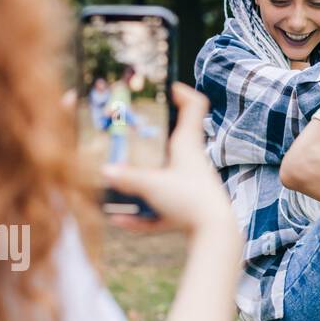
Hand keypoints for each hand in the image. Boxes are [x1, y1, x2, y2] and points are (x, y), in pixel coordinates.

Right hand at [101, 83, 237, 237]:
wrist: (215, 234)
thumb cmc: (190, 200)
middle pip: (174, 142)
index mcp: (188, 145)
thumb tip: (104, 171)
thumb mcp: (152, 185)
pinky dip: (141, 216)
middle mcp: (192, 163)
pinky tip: (119, 220)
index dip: (182, 93)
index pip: (193, 107)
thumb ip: (126, 178)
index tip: (168, 87)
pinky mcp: (188, 211)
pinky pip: (160, 210)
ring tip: (113, 187)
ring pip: (163, 178)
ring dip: (141, 183)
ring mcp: (190, 187)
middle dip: (152, 137)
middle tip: (129, 132)